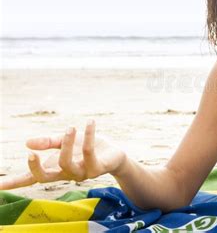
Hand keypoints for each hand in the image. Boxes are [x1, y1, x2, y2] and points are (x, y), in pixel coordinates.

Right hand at [0, 120, 126, 189]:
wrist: (114, 154)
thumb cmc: (86, 148)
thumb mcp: (65, 142)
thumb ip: (48, 142)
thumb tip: (27, 143)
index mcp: (56, 169)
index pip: (32, 178)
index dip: (14, 182)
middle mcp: (67, 174)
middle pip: (45, 177)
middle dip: (35, 168)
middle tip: (30, 153)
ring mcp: (82, 173)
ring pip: (66, 163)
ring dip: (67, 143)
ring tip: (70, 127)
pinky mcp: (97, 167)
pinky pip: (89, 151)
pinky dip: (88, 135)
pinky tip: (90, 122)